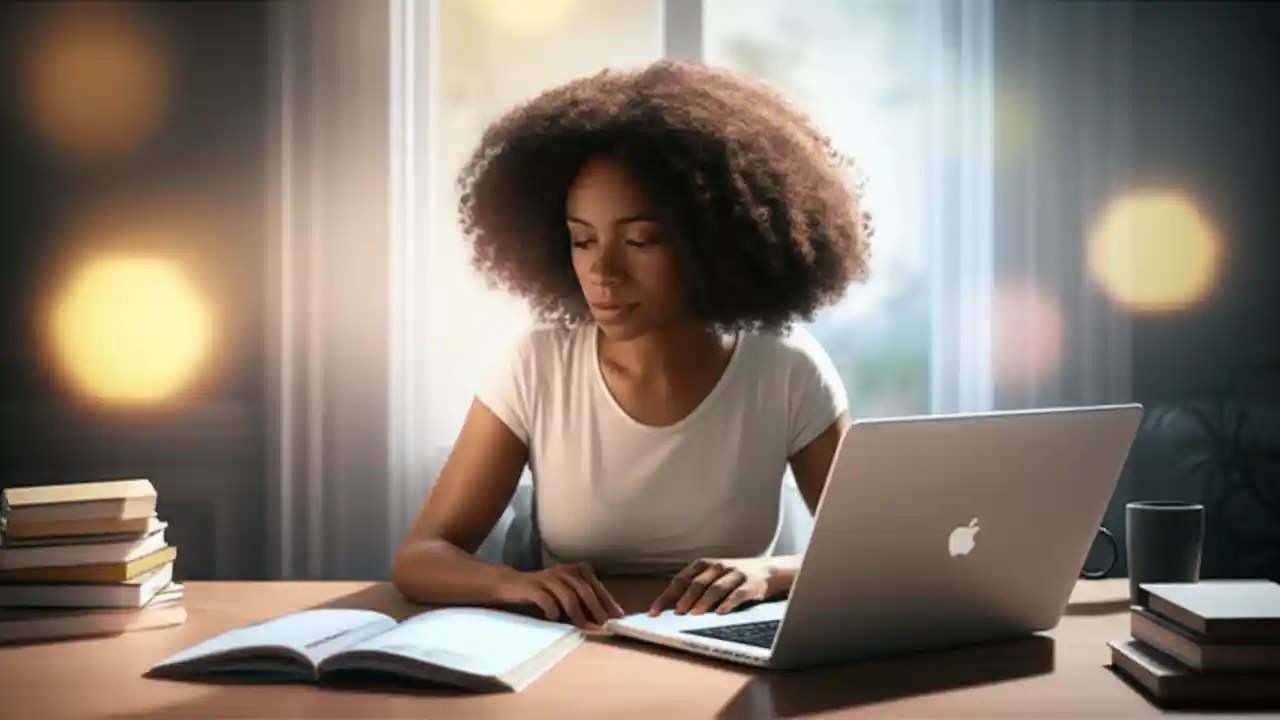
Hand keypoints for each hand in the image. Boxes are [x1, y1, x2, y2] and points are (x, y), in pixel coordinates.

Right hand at [494, 563, 624, 628]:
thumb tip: (605, 616)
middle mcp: (564, 571)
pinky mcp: (533, 587)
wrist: (511, 584)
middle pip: (584, 591)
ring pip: (568, 596)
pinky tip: (554, 618)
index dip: (607, 601)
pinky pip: (546, 599)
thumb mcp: (566, 591)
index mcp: (575, 570)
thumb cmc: (544, 591)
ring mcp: (548, 578)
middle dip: (596, 609)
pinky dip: (553, 609)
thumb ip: (583, 599)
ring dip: (577, 614)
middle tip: (602, 625)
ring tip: (583, 627)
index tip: (617, 616)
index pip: (595, 585)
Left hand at [648, 557, 789, 616]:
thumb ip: (695, 588)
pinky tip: (720, 613)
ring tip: (694, 614)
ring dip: (703, 602)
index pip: (680, 580)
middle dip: (684, 599)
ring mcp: (734, 574)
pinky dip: (728, 603)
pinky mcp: (750, 584)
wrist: (768, 571)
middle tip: (676, 614)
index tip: (654, 612)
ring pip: (715, 588)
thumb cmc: (733, 578)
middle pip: (697, 583)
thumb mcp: (712, 577)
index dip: (666, 596)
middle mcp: (717, 566)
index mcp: (703, 565)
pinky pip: (737, 594)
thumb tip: (671, 610)